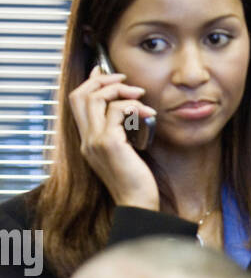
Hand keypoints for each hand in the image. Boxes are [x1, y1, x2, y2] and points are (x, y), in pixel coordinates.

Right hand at [69, 66, 159, 209]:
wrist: (137, 203)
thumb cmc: (135, 181)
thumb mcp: (124, 151)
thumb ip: (119, 130)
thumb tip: (125, 106)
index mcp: (87, 141)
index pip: (76, 102)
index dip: (90, 83)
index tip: (106, 73)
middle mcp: (86, 140)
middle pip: (80, 94)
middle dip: (103, 81)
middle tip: (125, 81)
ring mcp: (95, 141)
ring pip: (95, 98)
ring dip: (119, 90)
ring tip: (139, 95)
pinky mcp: (110, 143)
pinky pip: (117, 111)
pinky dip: (134, 106)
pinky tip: (147, 113)